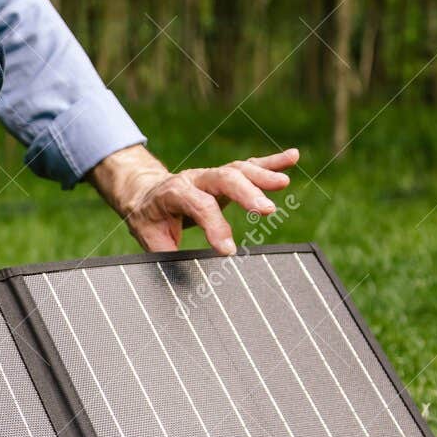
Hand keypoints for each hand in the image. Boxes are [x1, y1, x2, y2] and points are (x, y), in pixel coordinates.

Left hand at [87, 145, 300, 255]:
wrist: (144, 194)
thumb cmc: (148, 218)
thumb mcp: (148, 238)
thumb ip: (165, 253)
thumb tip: (182, 278)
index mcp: (172, 193)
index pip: (198, 205)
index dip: (215, 226)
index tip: (229, 250)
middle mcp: (194, 178)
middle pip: (222, 178)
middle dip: (245, 192)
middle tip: (267, 210)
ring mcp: (211, 175)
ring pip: (239, 169)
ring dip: (262, 176)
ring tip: (283, 184)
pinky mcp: (225, 175)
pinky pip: (250, 166)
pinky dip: (272, 162)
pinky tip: (293, 158)